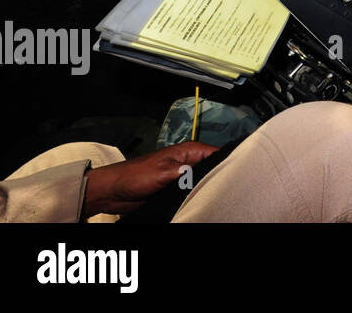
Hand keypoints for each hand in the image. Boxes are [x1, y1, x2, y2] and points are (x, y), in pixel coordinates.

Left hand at [82, 141, 217, 217]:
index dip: (228, 162)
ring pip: (205, 181)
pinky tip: (203, 201)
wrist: (114, 192)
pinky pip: (194, 192)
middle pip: (214, 168)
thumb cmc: (134, 176)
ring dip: (208, 188)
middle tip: (228, 189)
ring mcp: (184, 176)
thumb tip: (207, 173)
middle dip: (220, 177)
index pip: (218, 153)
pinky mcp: (177, 189)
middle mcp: (189, 162)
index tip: (237, 174)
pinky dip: (198, 196)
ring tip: (218, 196)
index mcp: (189, 151)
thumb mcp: (163, 172)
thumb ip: (187, 173)